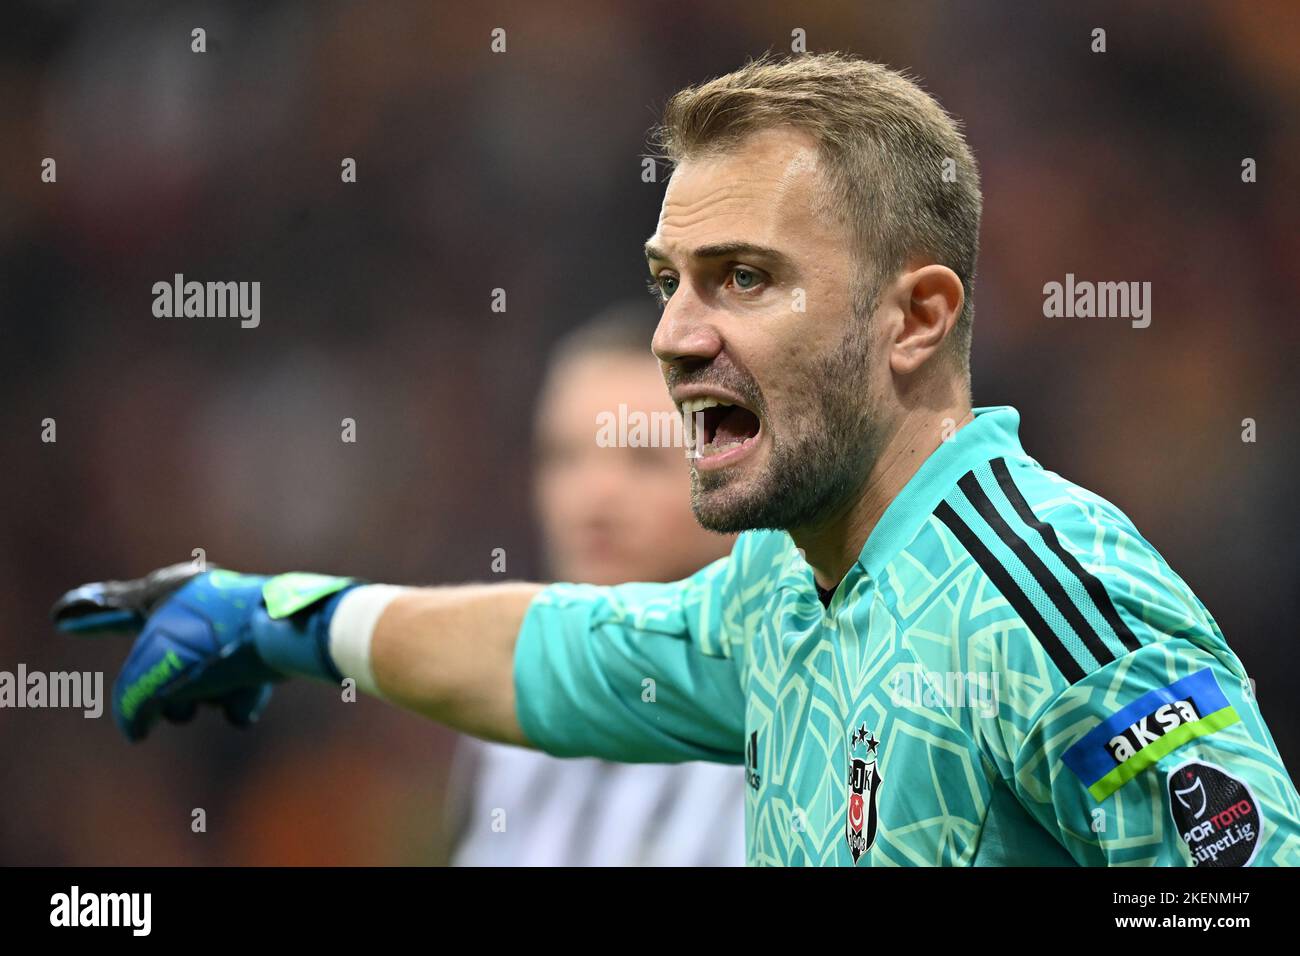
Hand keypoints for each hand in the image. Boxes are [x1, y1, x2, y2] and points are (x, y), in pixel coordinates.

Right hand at [52, 564, 353, 740]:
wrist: (287, 636)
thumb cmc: (214, 641)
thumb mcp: (152, 674)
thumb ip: (131, 703)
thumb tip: (137, 728)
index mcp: (166, 593)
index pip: (113, 608)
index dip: (88, 615)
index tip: (63, 616)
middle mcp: (200, 605)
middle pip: (162, 663)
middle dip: (167, 691)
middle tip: (174, 699)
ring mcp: (235, 627)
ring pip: (203, 682)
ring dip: (206, 698)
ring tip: (221, 690)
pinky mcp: (267, 650)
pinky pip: (240, 690)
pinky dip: (241, 700)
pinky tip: (250, 693)